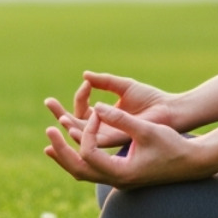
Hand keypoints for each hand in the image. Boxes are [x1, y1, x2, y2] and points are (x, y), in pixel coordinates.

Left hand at [44, 103, 215, 188]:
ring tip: (50, 144)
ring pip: (82, 172)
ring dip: (66, 156)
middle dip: (61, 151)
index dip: (88, 129)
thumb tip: (95, 106)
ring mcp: (118, 180)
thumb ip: (120, 118)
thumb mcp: (147, 129)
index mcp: (121, 172)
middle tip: (48, 131)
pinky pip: (92, 169)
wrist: (193, 164)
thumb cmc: (173, 146)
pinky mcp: (121, 175)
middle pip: (77, 170)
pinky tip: (74, 146)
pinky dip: (80, 157)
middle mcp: (116, 181)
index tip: (98, 111)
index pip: (89, 153)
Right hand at [45, 72, 177, 147]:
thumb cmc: (151, 99)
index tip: (87, 83)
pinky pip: (93, 141)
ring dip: (67, 124)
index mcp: (105, 116)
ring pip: (81, 135)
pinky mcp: (115, 142)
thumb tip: (85, 76)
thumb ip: (104, 81)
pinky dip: (81, 133)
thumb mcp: (124, 86)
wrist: (169, 110)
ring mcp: (109, 137)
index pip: (82, 109)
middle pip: (75, 124)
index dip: (80, 96)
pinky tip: (72, 125)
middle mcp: (104, 128)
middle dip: (60, 114)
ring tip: (59, 117)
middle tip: (48, 102)